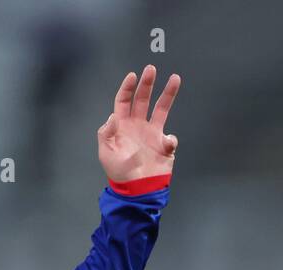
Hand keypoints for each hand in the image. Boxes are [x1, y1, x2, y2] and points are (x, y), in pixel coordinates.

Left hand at [98, 64, 180, 181]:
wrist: (137, 188)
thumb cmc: (119, 171)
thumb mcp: (106, 153)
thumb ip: (106, 134)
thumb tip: (112, 116)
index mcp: (122, 126)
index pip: (123, 102)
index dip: (127, 88)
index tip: (133, 76)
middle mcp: (138, 125)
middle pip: (143, 100)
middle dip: (147, 84)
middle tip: (151, 69)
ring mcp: (152, 133)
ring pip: (161, 109)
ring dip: (168, 94)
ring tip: (175, 79)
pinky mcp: (165, 144)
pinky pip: (170, 137)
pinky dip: (170, 140)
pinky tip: (166, 146)